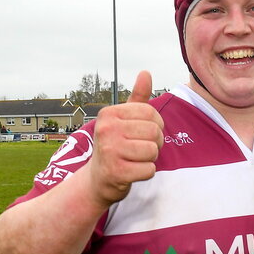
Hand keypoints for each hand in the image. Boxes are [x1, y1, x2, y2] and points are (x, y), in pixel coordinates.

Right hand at [83, 71, 163, 208]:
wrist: (97, 180)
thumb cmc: (115, 146)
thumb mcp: (123, 120)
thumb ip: (137, 98)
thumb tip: (146, 73)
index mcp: (109, 113)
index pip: (151, 113)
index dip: (156, 125)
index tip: (143, 134)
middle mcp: (106, 129)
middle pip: (154, 132)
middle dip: (154, 144)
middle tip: (140, 150)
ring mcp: (110, 151)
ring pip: (153, 151)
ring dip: (150, 159)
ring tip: (135, 160)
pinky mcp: (116, 172)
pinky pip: (149, 170)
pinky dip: (145, 173)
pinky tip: (132, 171)